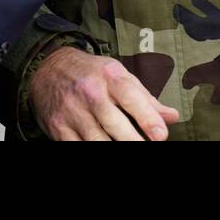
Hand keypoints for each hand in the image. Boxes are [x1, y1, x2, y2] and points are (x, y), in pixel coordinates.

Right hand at [29, 47, 180, 140]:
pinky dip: (91, 151)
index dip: (147, 118)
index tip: (161, 135)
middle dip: (132, 141)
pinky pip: (78, 148)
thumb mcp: (118, 75)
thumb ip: (145, 99)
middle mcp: (90, 92)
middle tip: (146, 147)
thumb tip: (172, 117)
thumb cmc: (90, 73)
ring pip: (97, 141)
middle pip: (114, 123)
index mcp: (109, 75)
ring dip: (113, 149)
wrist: (47, 68)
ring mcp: (72, 111)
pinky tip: (104, 149)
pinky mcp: (59, 127)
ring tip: (129, 149)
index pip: (131, 97)